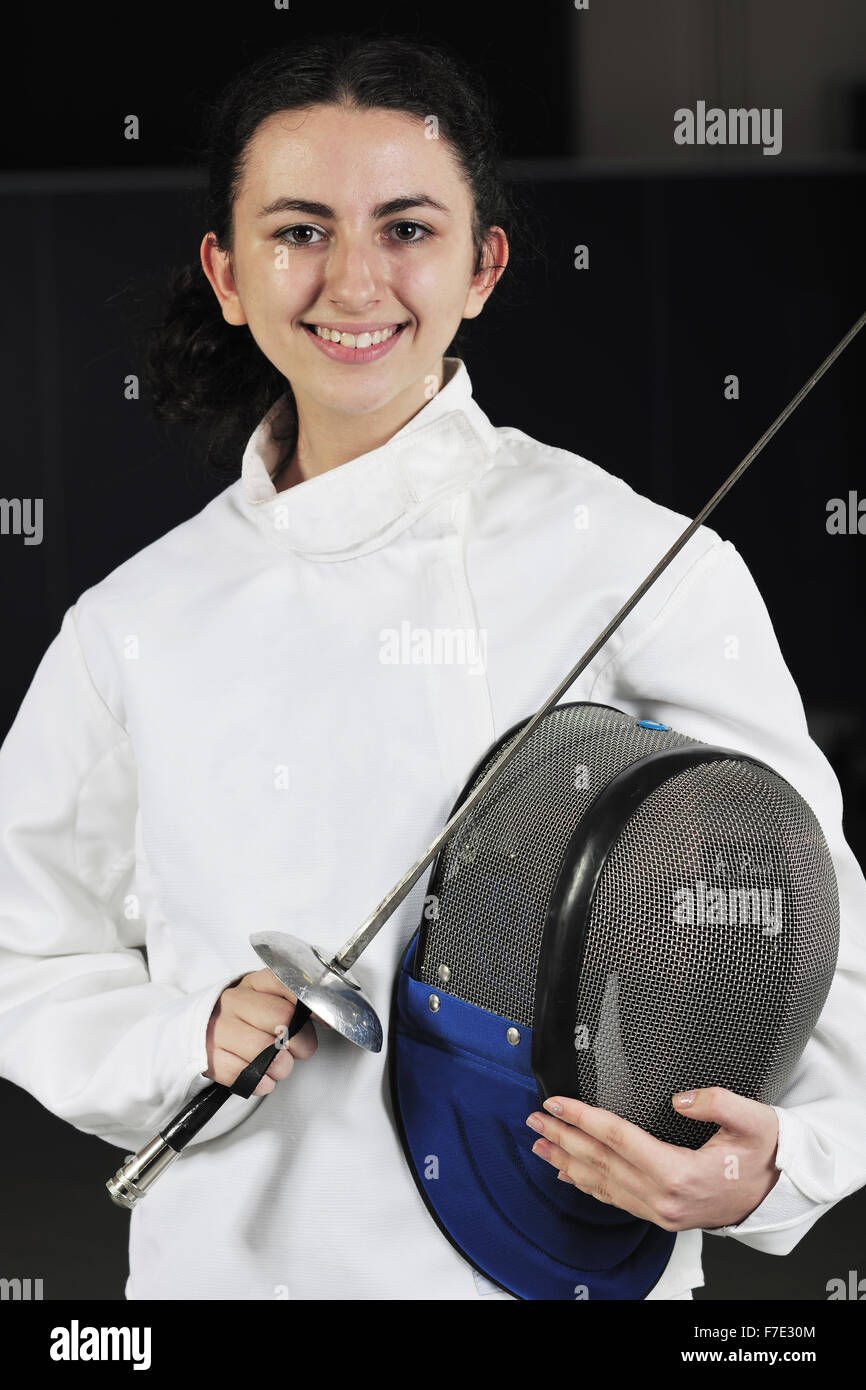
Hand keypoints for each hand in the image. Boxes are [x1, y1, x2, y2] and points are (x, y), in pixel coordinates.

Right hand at [205, 968, 317, 1095]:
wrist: (196, 1029)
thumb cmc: (241, 1018)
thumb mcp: (264, 1000)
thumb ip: (293, 1005)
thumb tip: (327, 1018)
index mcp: (254, 983)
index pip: (288, 985)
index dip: (313, 1005)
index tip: (327, 1021)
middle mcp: (234, 1001)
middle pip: (282, 1018)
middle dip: (300, 1042)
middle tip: (298, 1051)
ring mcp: (218, 1028)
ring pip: (261, 1050)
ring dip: (280, 1067)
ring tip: (279, 1067)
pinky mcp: (208, 1056)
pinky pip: (241, 1074)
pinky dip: (260, 1082)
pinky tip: (263, 1078)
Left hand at [526, 1086, 780, 1230]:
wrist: (777, 1192)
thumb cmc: (764, 1156)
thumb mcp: (753, 1120)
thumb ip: (718, 1103)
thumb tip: (681, 1098)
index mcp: (679, 1173)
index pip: (617, 1139)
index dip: (583, 1118)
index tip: (557, 1103)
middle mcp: (663, 1197)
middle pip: (600, 1162)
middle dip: (563, 1137)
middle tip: (535, 1118)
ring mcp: (660, 1210)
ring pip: (601, 1183)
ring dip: (566, 1161)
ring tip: (540, 1143)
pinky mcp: (660, 1214)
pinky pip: (614, 1198)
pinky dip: (586, 1184)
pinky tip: (569, 1173)